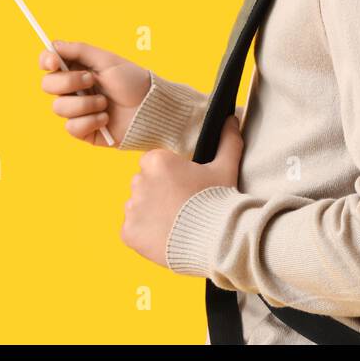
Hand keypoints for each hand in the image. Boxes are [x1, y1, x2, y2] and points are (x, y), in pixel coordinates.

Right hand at [39, 40, 151, 146]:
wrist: (151, 108)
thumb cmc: (132, 81)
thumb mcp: (106, 60)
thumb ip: (78, 50)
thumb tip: (52, 44)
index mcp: (77, 68)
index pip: (49, 63)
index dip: (46, 61)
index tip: (54, 62)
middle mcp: (73, 89)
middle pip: (48, 85)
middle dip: (68, 82)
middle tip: (91, 80)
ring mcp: (77, 110)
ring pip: (59, 107)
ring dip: (85, 103)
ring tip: (105, 102)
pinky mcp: (83, 130)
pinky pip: (71, 127)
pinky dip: (90, 121)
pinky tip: (106, 118)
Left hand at [121, 115, 243, 267]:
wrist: (216, 241)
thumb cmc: (219, 201)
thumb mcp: (226, 167)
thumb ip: (227, 140)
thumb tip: (231, 119)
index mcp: (157, 161)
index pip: (154, 164)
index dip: (170, 176)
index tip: (185, 187)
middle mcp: (138, 181)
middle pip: (144, 184)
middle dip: (158, 193)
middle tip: (182, 206)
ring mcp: (132, 209)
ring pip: (138, 207)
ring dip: (151, 213)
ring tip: (176, 224)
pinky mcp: (128, 233)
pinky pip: (132, 230)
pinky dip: (145, 235)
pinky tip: (166, 237)